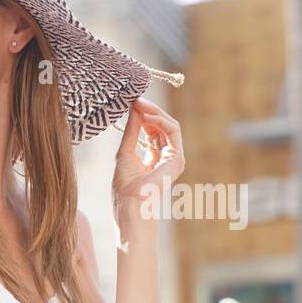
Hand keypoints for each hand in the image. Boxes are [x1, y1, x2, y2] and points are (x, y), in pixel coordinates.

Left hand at [111, 97, 184, 218]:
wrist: (130, 203)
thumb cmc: (124, 185)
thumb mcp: (125, 151)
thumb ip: (132, 130)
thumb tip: (134, 108)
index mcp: (154, 156)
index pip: (153, 129)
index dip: (143, 115)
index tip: (132, 103)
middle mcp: (166, 155)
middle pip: (162, 125)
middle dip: (149, 110)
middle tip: (136, 99)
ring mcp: (174, 157)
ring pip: (169, 125)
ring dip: (154, 112)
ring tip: (140, 104)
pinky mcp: (177, 157)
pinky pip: (172, 131)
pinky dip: (160, 120)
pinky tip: (146, 115)